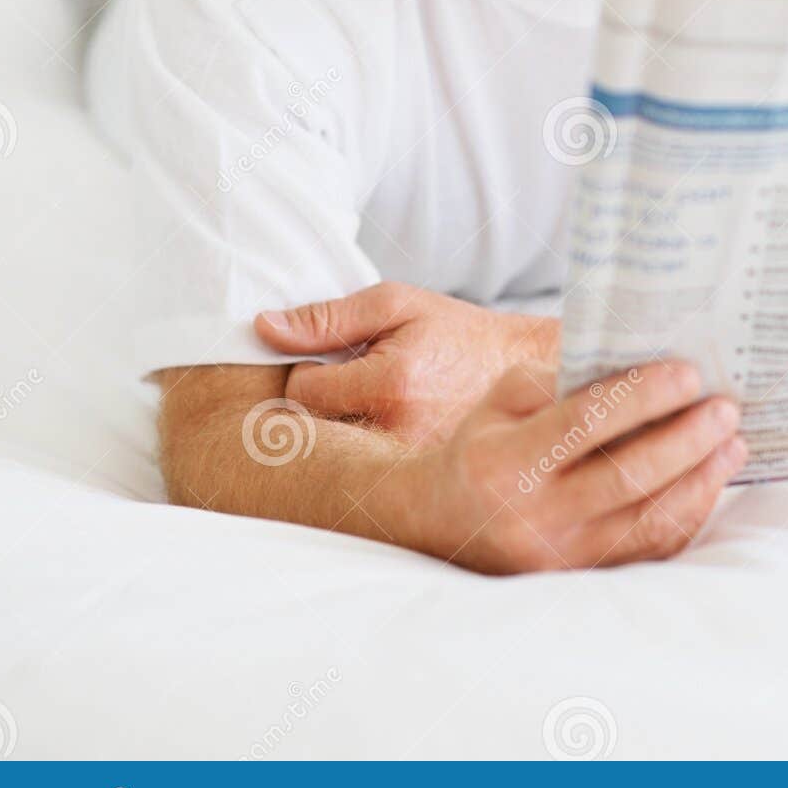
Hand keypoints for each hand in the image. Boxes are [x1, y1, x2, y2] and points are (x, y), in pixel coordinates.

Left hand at [254, 281, 557, 447]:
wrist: (525, 371)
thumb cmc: (456, 333)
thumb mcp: (396, 305)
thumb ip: (328, 316)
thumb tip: (263, 327)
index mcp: (390, 381)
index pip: (302, 389)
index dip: (309, 370)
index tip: (337, 362)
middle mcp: (399, 431)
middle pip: (310, 431)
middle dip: (318, 407)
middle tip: (348, 387)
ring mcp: (410, 463)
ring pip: (334, 457)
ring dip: (338, 433)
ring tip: (372, 409)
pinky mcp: (420, 482)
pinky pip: (363, 475)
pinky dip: (363, 454)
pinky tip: (387, 432)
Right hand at [385, 360, 746, 572]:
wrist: (442, 523)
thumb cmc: (485, 443)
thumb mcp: (505, 398)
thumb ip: (563, 379)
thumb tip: (641, 363)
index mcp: (507, 461)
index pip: (584, 424)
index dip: (641, 397)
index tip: (689, 373)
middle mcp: (533, 516)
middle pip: (626, 478)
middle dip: (686, 440)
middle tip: (726, 409)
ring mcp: (560, 557)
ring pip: (646, 523)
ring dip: (700, 481)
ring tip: (733, 444)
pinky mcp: (582, 579)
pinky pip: (648, 551)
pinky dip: (686, 516)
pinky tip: (709, 483)